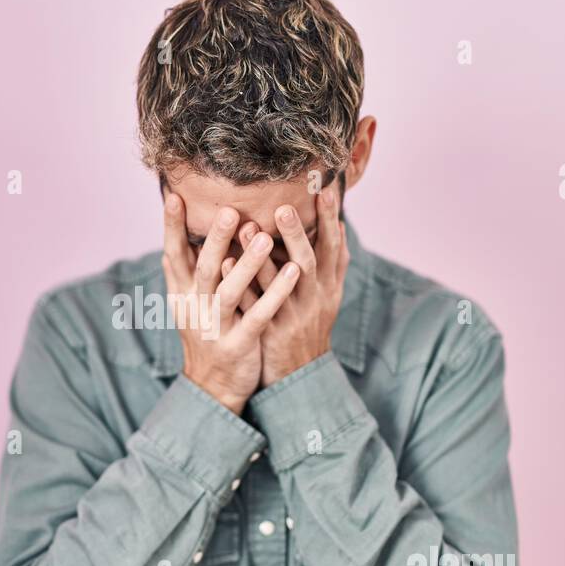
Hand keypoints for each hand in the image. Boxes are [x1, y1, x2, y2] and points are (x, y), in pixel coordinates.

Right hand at [163, 193, 300, 413]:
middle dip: (216, 239)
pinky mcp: (239, 345)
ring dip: (247, 263)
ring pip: (229, 291)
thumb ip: (184, 276)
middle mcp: (195, 308)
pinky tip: (293, 272)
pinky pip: (257, 316)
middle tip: (230, 209)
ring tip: (265, 237)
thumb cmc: (207, 337)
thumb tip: (174, 241)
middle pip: (202, 269)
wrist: (213, 388)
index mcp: (182, 295)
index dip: (171, 228)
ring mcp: (216, 327)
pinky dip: (274, 294)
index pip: (173, 255)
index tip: (173, 196)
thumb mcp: (188, 306)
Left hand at [229, 191, 348, 386]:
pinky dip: (240, 285)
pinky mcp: (270, 333)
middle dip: (296, 235)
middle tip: (282, 208)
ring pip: (277, 285)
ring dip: (259, 256)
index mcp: (328, 286)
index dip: (329, 220)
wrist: (301, 375)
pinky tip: (224, 264)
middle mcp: (313, 299)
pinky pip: (251, 306)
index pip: (333, 248)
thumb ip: (334, 264)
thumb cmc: (312, 326)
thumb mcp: (330, 296)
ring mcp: (291, 317)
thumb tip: (340, 226)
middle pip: (307, 263)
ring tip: (244, 228)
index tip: (323, 190)